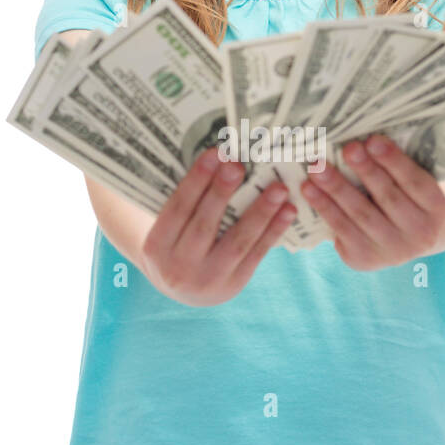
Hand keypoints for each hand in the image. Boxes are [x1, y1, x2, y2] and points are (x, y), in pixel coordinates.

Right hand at [140, 147, 296, 305]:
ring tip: (278, 188)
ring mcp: (208, 280)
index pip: (177, 209)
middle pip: (204, 225)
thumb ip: (188, 201)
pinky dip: (273, 231)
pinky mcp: (234, 284)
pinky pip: (256, 254)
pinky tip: (288, 211)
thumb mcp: (170, 227)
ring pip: (237, 242)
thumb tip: (220, 159)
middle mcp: (179, 268)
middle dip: (221, 192)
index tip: (213, 153)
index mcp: (156, 247)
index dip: (196, 180)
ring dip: (260, 212)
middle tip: (238, 164)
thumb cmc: (178, 243)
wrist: (184, 291)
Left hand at [300, 135, 444, 269]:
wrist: (398, 240)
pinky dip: (324, 208)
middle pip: (388, 198)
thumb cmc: (401, 197)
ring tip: (318, 168)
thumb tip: (362, 136)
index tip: (373, 140)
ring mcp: (393, 251)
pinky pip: (342, 230)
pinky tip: (309, 190)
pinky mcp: (365, 259)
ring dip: (337, 188)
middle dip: (365, 171)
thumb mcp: (409, 184)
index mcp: (438, 209)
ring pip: (361, 214)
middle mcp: (421, 234)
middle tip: (347, 148)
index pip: (416, 182)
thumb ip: (394, 165)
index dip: (394, 161)